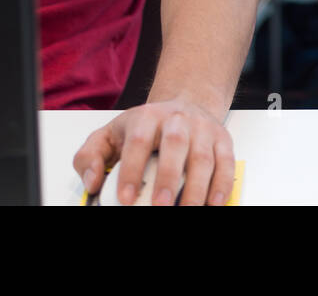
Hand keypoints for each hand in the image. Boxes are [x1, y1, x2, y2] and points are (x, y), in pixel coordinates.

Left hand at [73, 97, 234, 205]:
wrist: (183, 105)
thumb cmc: (144, 127)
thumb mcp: (110, 134)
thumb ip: (90, 156)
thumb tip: (93, 181)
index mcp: (146, 117)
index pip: (138, 140)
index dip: (131, 170)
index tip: (125, 198)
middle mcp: (177, 119)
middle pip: (175, 144)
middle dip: (169, 178)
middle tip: (160, 206)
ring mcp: (203, 128)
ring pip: (203, 156)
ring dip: (197, 187)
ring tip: (187, 211)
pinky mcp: (222, 139)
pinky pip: (227, 162)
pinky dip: (223, 185)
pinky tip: (214, 203)